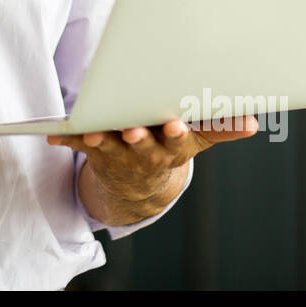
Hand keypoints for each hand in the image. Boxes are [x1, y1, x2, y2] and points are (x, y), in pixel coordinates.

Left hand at [47, 116, 257, 201]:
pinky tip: (53, 133)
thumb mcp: (198, 137)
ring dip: (99, 138)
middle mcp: (145, 152)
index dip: (176, 133)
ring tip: (89, 132)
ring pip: (108, 145)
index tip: (175, 125)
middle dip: (138, 137)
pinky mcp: (94, 150)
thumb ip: (221, 126)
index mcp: (172, 146)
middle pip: (141, 145)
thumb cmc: (171, 145)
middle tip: (133, 130)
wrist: (140, 184)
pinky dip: (65, 138)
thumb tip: (253, 122)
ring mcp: (118, 153)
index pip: (177, 140)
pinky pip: (77, 143)